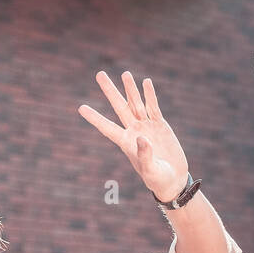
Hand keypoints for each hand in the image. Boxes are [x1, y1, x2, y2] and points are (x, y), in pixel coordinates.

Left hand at [78, 71, 189, 202]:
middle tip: (99, 74)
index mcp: (125, 143)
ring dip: (130, 89)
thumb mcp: (151, 170)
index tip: (81, 108)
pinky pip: (154, 107)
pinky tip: (146, 82)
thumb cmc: (158, 179)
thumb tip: (141, 138)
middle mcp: (133, 131)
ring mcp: (146, 126)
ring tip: (125, 73)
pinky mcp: (160, 125)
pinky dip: (150, 95)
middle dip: (110, 91)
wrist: (172, 178)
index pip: (106, 127)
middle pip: (119, 107)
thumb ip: (144, 155)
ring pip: (136, 103)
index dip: (94, 118)